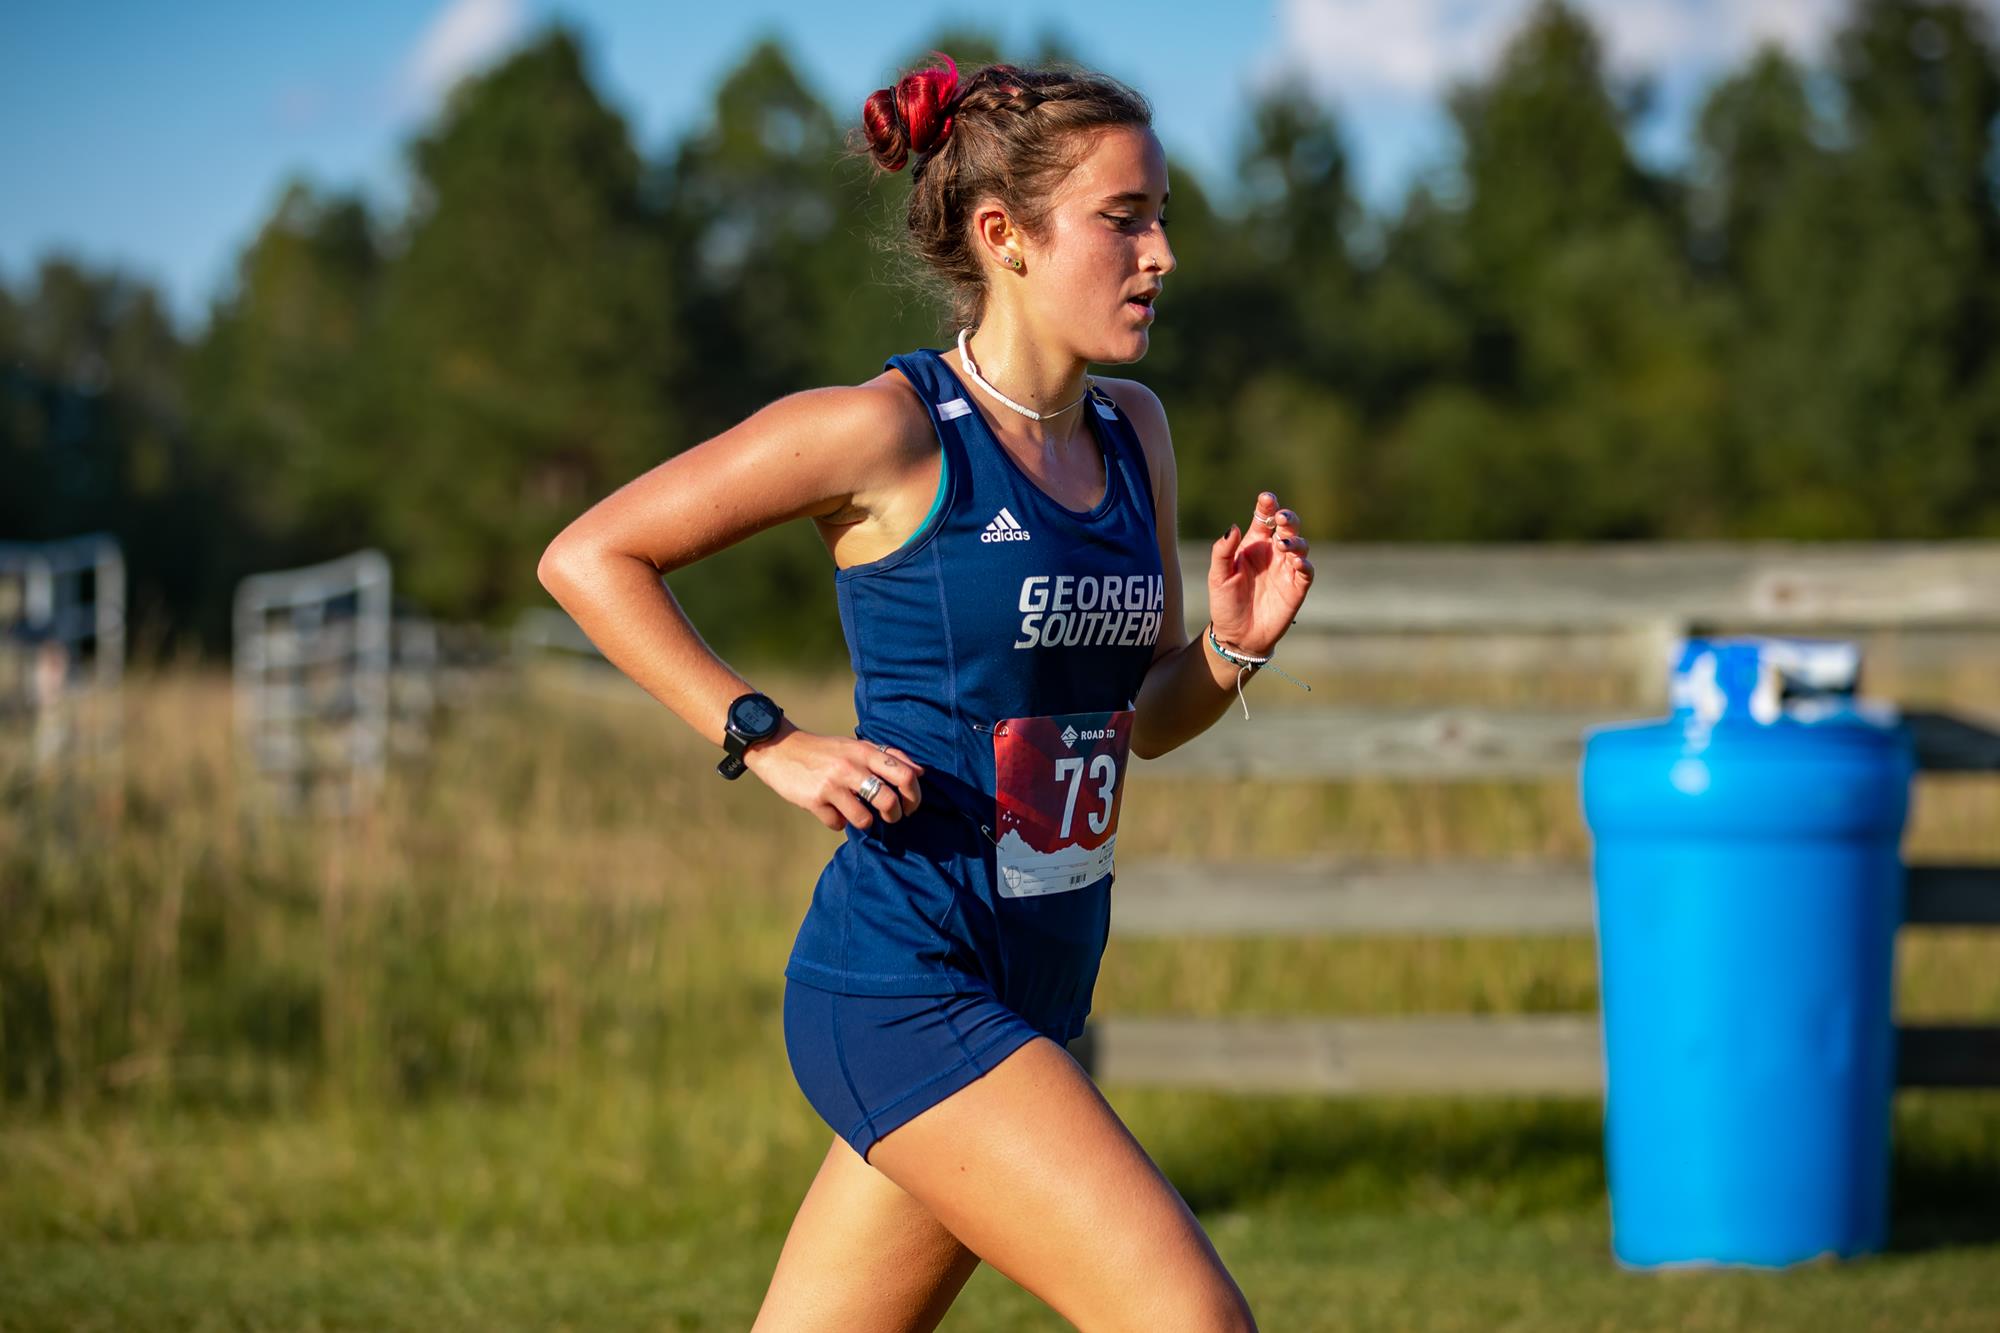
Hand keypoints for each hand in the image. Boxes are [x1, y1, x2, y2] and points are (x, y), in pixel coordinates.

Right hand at [743, 720, 925, 831]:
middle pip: (888, 800)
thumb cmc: (825, 750)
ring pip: (865, 819)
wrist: (779, 748)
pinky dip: (838, 822)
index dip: (914, 795)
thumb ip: (887, 757)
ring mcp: (832, 784)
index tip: (910, 806)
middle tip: (891, 817)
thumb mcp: (856, 746)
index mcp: (864, 751)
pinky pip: (837, 824)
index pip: (904, 774)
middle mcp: (850, 766)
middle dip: (895, 815)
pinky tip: (832, 811)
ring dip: (866, 823)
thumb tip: (920, 773)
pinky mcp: (814, 800)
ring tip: (860, 816)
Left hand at [1208, 491, 1313, 657]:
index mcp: (1254, 544)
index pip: (1263, 518)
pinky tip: (1296, 561)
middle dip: (1287, 518)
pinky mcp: (1297, 587)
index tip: (1266, 498)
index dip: (1267, 506)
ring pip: (1300, 545)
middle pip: (1287, 526)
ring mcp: (1286, 569)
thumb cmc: (1225, 603)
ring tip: (1283, 545)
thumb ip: (1222, 551)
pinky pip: (1306, 571)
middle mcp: (1273, 552)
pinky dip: (1304, 563)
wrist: (1237, 635)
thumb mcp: (1217, 576)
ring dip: (1294, 541)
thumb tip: (1233, 527)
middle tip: (1280, 517)